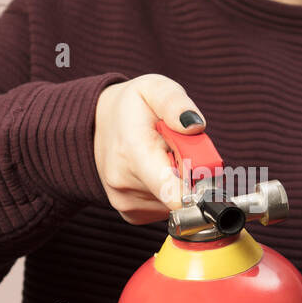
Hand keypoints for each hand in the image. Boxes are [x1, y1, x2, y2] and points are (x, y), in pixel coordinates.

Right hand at [93, 73, 206, 223]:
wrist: (97, 125)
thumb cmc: (131, 106)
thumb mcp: (154, 88)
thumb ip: (175, 103)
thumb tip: (196, 126)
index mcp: (133, 152)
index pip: (174, 194)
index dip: (201, 187)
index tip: (205, 168)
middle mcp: (125, 184)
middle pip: (185, 194)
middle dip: (193, 174)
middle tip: (180, 149)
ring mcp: (126, 203)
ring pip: (178, 203)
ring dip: (181, 183)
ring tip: (163, 158)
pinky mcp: (132, 214)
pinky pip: (167, 209)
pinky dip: (169, 192)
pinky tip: (156, 172)